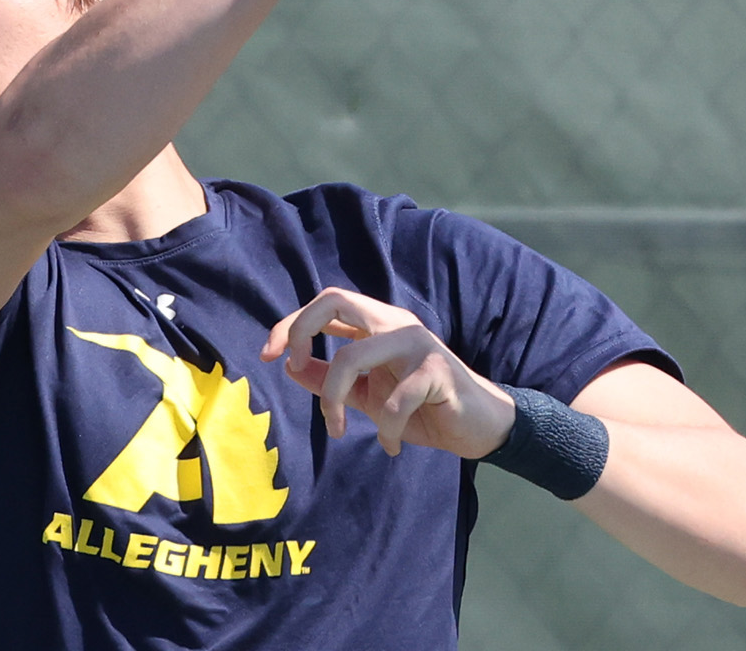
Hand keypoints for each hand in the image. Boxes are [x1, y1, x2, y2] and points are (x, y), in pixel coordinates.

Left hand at [260, 287, 515, 457]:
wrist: (477, 426)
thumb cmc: (422, 408)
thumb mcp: (368, 395)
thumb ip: (330, 378)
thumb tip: (289, 365)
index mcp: (378, 324)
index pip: (326, 303)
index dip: (291, 324)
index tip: (268, 356)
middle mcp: (396, 324)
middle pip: (335, 298)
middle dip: (301, 330)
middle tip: (292, 366)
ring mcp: (417, 344)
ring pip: (351, 356)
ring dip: (333, 400)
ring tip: (340, 430)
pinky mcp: (437, 371)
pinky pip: (392, 402)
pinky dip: (384, 431)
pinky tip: (391, 445)